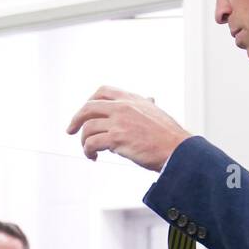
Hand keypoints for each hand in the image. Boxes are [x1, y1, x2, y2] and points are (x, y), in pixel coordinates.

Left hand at [67, 85, 190, 171]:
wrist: (177, 150)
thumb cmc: (170, 136)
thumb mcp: (157, 112)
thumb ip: (147, 105)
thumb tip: (149, 99)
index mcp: (132, 99)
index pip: (102, 91)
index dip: (89, 101)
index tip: (84, 113)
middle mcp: (123, 106)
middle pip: (88, 107)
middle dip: (76, 120)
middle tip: (71, 131)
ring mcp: (119, 122)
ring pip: (88, 127)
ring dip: (84, 141)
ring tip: (89, 152)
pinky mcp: (116, 138)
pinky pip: (91, 143)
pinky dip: (88, 151)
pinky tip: (94, 157)